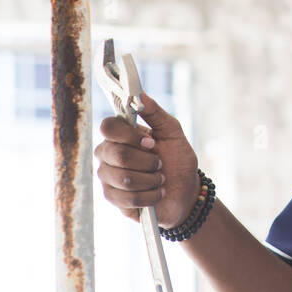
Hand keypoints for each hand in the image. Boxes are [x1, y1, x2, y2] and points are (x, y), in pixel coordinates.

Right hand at [94, 90, 201, 229]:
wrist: (185, 191)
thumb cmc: (177, 159)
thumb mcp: (172, 132)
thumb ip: (155, 112)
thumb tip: (140, 93)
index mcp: (119, 134)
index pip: (108, 127)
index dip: (130, 136)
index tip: (151, 142)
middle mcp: (107, 153)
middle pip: (117, 155)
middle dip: (147, 162)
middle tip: (160, 164)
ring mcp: (107, 176)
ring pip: (123, 178)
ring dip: (151, 180)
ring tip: (160, 179)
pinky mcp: (113, 198)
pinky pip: (128, 198)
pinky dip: (150, 196)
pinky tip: (157, 193)